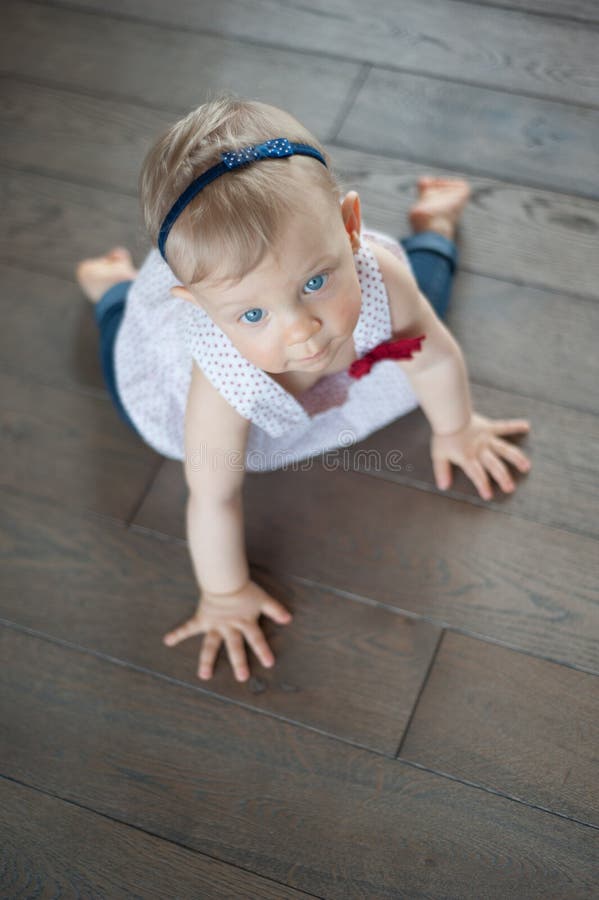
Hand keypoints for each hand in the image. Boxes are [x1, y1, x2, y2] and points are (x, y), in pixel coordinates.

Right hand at [162, 579, 292, 681]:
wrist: (224, 578)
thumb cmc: (245, 589)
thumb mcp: (263, 599)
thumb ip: (275, 609)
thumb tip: (289, 619)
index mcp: (245, 622)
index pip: (256, 638)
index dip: (262, 650)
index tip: (269, 663)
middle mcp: (230, 627)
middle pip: (235, 646)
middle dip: (239, 662)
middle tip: (242, 678)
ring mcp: (215, 625)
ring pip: (211, 645)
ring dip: (207, 660)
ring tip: (204, 675)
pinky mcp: (202, 619)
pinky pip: (188, 628)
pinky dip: (178, 633)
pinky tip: (168, 641)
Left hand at [431, 411, 530, 499]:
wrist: (449, 414)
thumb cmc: (444, 435)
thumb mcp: (439, 455)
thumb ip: (442, 471)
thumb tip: (443, 486)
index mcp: (468, 457)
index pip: (476, 474)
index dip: (483, 485)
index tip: (489, 496)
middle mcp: (481, 450)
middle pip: (494, 465)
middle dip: (503, 478)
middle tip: (510, 488)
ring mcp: (487, 439)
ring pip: (504, 450)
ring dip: (516, 458)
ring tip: (526, 467)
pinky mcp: (490, 427)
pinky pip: (504, 427)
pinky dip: (515, 426)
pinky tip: (526, 426)